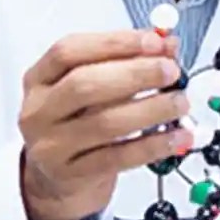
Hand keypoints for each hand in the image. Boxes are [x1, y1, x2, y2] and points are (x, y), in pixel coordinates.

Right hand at [18, 30, 190, 219]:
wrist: (56, 179)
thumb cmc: (78, 121)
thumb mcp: (94, 85)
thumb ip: (127, 60)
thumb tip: (168, 45)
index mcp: (40, 78)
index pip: (69, 51)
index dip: (115, 42)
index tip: (155, 41)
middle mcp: (39, 111)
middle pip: (85, 84)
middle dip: (135, 74)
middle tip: (171, 71)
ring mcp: (51, 146)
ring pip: (105, 123)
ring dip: (151, 109)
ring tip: (180, 102)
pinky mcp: (71, 175)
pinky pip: (118, 158)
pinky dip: (153, 145)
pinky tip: (177, 136)